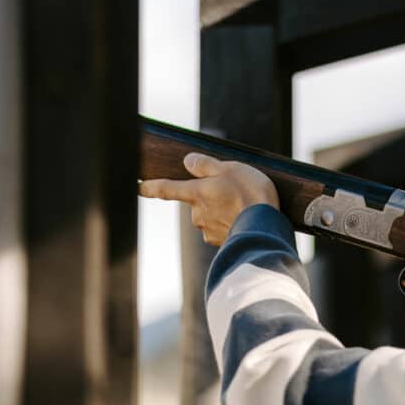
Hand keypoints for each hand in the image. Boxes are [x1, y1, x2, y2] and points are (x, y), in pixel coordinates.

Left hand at [139, 152, 278, 245]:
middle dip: (209, 197)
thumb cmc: (249, 194)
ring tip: (245, 206)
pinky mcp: (222, 243)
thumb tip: (188, 161)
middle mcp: (197, 215)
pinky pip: (223, 230)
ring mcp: (208, 230)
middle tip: (233, 191)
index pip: (166, 189)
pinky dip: (232, 224)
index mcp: (196, 193)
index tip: (138, 187)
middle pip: (197, 202)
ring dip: (223, 211)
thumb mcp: (230, 168)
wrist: (266, 228)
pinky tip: (247, 220)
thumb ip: (206, 164)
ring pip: (211, 216)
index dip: (150, 187)